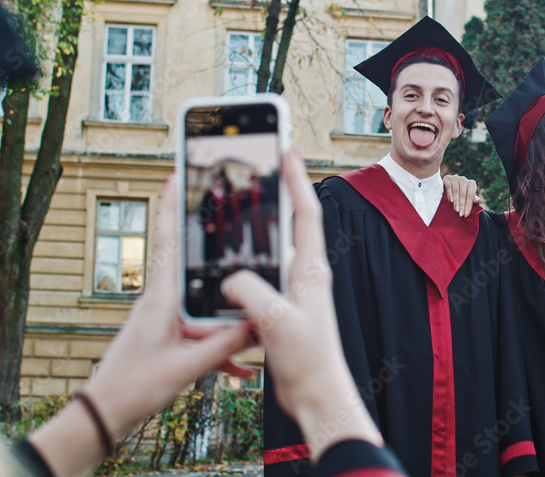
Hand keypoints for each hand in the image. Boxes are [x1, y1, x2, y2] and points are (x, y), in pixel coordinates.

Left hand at [30, 179, 252, 476]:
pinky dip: (220, 349)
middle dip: (215, 253)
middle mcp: (162, 303)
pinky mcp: (168, 339)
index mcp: (161, 299)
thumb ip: (225, 344)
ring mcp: (165, 321)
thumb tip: (257, 324)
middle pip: (193, 268)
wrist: (106, 413)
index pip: (167, 242)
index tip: (175, 176)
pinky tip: (238, 369)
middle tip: (232, 226)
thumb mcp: (187, 366)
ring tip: (249, 325)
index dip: (171, 207)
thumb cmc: (134, 386)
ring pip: (204, 307)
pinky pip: (201, 336)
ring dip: (226, 318)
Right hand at [223, 148, 381, 460]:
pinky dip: (246, 262)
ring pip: (273, 249)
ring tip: (240, 205)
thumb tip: (228, 277)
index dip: (295, 178)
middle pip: (290, 222)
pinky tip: (229, 261)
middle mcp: (305, 275)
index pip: (305, 212)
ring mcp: (294, 290)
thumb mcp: (274, 322)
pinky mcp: (282, 307)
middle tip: (262, 165)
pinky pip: (262, 275)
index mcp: (310, 270)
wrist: (316, 394)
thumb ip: (250, 293)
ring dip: (259, 227)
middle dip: (277, 191)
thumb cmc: (308, 360)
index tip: (285, 149)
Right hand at [443, 174, 481, 216]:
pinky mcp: (447, 178)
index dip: (468, 205)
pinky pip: (449, 186)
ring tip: (456, 210)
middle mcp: (464, 179)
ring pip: (456, 191)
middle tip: (460, 214)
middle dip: (462, 205)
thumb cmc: (462, 194)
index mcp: (471, 184)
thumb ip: (473, 199)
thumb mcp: (469, 197)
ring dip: (456, 201)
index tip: (466, 214)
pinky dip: (449, 194)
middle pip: (463, 194)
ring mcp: (455, 178)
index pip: (470, 195)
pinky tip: (450, 200)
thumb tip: (476, 200)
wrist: (450, 186)